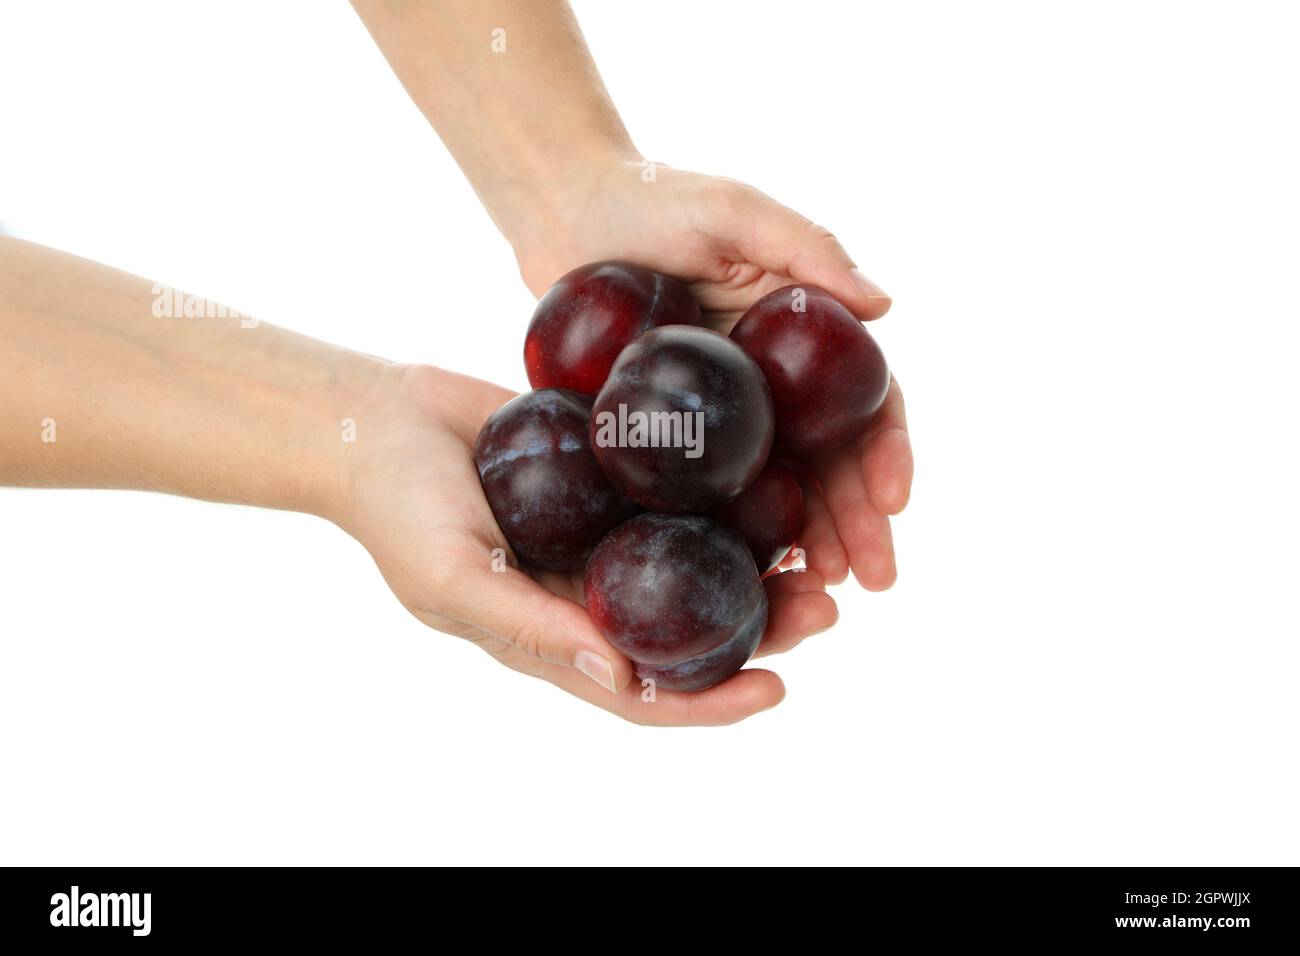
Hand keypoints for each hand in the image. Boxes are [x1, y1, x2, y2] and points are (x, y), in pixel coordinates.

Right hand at [337, 363, 836, 724]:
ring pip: (697, 564)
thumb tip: (621, 677)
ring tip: (817, 554)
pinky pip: (677, 496)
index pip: (644, 692)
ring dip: (758, 566)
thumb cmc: (398, 511)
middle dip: (760, 631)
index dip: (710, 703)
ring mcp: (603, 535)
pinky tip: (773, 480)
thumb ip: (532, 628)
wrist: (378, 423)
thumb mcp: (451, 578)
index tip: (777, 691)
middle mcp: (590, 593)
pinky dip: (725, 498)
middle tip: (823, 609)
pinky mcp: (609, 479)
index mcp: (555, 637)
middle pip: (689, 630)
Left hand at [513, 159, 913, 590]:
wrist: (568, 213)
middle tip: (873, 579)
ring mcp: (724, 418)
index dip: (888, 451)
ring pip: (782, 492)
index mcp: (806, 338)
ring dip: (811, 541)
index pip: (867, 402)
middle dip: (861, 521)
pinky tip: (748, 574)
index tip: (896, 500)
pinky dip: (738, 534)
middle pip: (833, 464)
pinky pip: (711, 493)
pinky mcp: (671, 437)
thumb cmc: (656, 199)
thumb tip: (886, 304)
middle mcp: (776, 385)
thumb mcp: (735, 211)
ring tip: (821, 588)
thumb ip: (807, 247)